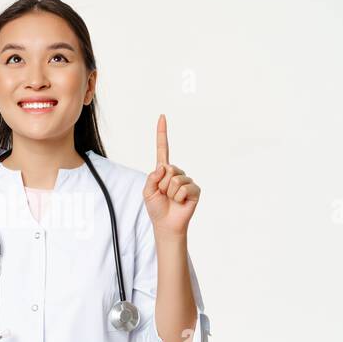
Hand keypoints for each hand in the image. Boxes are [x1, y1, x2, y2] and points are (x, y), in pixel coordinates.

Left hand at [143, 115, 200, 235]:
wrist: (166, 224)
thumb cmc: (156, 208)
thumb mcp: (147, 192)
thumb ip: (151, 177)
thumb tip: (164, 167)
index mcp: (163, 171)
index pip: (163, 148)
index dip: (162, 133)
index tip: (162, 116)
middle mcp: (176, 172)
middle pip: (168, 169)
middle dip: (162, 184)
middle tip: (163, 195)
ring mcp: (186, 180)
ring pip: (175, 180)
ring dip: (170, 193)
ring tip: (171, 200)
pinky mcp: (195, 189)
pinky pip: (184, 188)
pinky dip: (179, 197)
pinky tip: (180, 202)